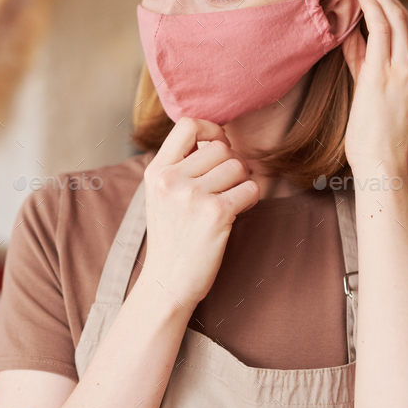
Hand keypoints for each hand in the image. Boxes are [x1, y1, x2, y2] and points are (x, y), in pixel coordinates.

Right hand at [141, 117, 258, 306]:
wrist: (168, 282)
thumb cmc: (171, 238)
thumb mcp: (161, 196)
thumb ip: (179, 167)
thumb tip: (217, 138)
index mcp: (156, 171)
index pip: (187, 124)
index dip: (210, 129)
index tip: (217, 145)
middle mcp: (171, 180)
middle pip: (221, 147)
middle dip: (231, 164)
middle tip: (225, 186)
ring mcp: (192, 196)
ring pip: (238, 166)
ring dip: (241, 182)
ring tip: (228, 201)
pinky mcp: (216, 213)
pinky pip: (251, 188)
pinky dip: (251, 198)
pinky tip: (237, 212)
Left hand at [341, 0, 407, 175]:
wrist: (381, 161)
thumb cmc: (375, 132)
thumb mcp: (373, 88)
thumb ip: (363, 59)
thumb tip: (352, 32)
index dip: (390, 1)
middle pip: (404, 16)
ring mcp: (407, 69)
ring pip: (394, 17)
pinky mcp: (387, 73)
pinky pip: (379, 30)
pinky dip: (369, 8)